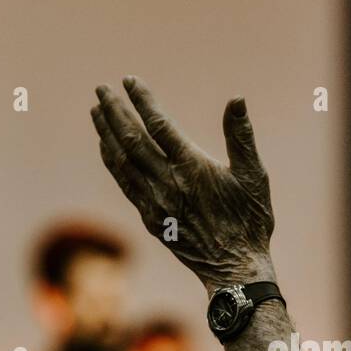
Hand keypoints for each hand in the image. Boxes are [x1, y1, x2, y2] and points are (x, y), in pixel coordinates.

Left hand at [91, 77, 274, 290]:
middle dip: (114, 112)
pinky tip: (106, 146)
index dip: (143, 101)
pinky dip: (111, 160)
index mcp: (193, 168)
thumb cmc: (251, 221)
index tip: (129, 81)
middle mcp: (168, 183)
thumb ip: (242, 137)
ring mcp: (155, 202)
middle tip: (101, 89)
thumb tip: (236, 99)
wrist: (235, 269)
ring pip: (122, 161)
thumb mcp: (255, 177)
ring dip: (106, 133)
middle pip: (132, 140)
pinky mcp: (150, 218)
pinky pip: (124, 183)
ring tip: (96, 110)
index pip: (160, 126)